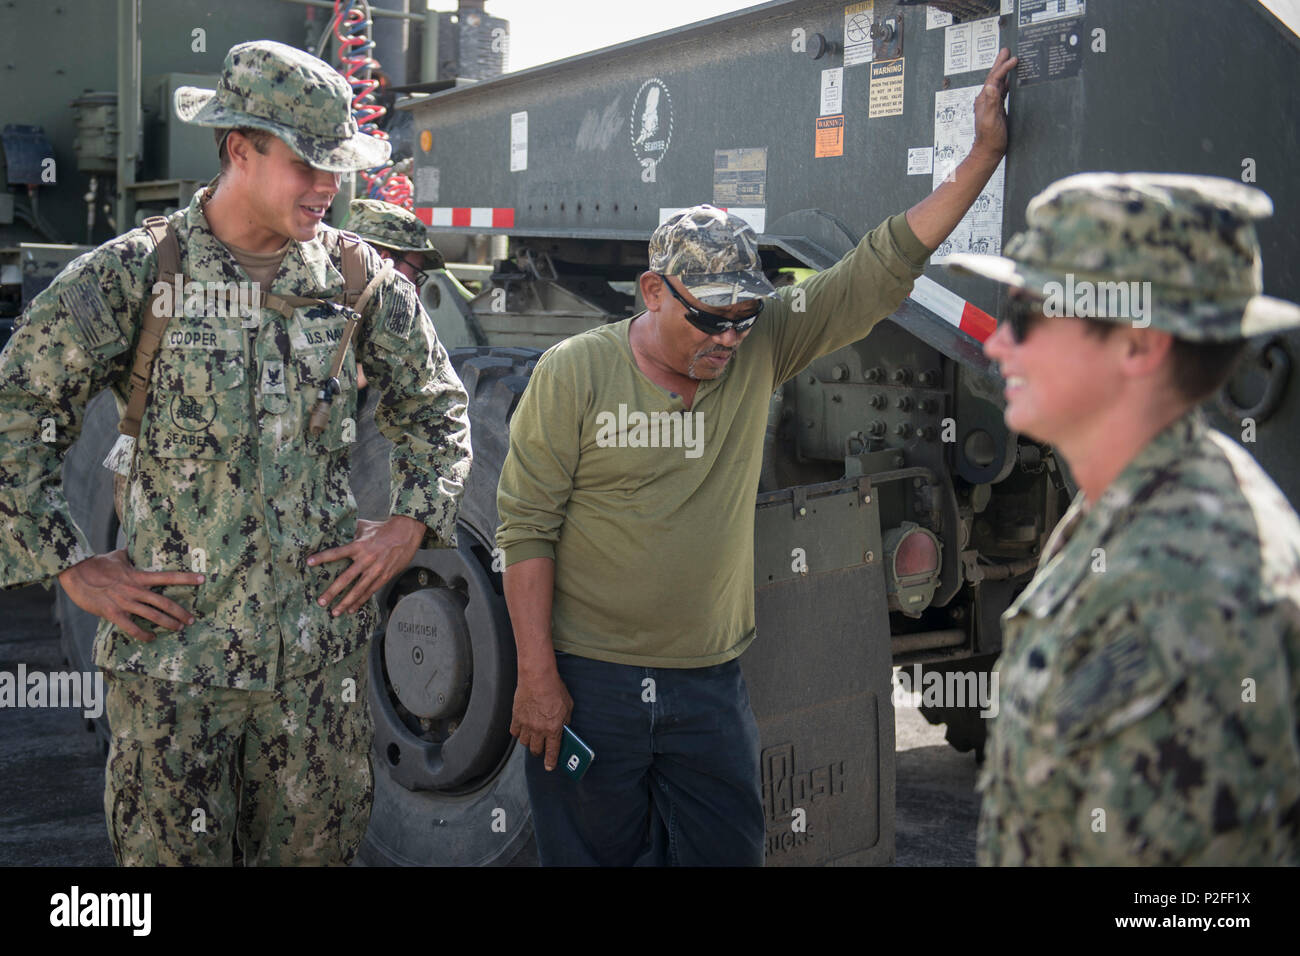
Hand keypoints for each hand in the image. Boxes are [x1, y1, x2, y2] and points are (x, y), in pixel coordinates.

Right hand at [57, 550, 202, 642]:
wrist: (74, 573)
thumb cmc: (96, 564)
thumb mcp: (118, 556)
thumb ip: (131, 554)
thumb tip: (136, 542)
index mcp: (138, 576)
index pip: (168, 576)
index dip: (187, 578)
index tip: (202, 580)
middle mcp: (135, 589)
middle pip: (164, 603)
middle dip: (181, 612)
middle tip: (191, 619)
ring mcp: (124, 602)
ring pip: (152, 616)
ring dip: (168, 624)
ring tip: (178, 628)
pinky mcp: (112, 613)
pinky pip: (131, 627)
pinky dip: (143, 634)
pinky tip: (151, 638)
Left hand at [308, 514, 425, 615]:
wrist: (407, 532)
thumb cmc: (383, 528)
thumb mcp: (365, 526)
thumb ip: (350, 531)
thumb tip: (335, 528)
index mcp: (359, 545)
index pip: (337, 552)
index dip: (322, 557)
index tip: (309, 562)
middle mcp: (367, 559)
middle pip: (346, 578)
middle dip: (332, 591)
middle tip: (321, 602)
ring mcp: (377, 569)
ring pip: (358, 589)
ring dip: (346, 602)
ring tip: (335, 612)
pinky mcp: (385, 576)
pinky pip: (370, 591)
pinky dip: (360, 601)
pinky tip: (351, 609)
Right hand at [510, 666, 573, 770]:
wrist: (537, 677)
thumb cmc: (554, 688)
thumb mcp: (568, 706)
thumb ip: (565, 720)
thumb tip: (564, 727)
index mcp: (553, 728)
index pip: (552, 752)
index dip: (551, 762)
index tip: (549, 767)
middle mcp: (539, 730)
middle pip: (536, 750)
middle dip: (540, 752)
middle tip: (542, 749)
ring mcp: (526, 724)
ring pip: (525, 743)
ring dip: (529, 743)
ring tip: (533, 738)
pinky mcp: (516, 717)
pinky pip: (515, 732)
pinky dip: (519, 733)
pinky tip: (523, 729)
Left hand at [972, 48, 1017, 160]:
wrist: (989, 150)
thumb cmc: (990, 138)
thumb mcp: (990, 120)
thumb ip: (990, 103)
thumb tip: (990, 85)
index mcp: (984, 99)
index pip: (993, 78)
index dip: (1003, 68)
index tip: (1013, 59)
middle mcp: (986, 99)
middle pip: (994, 77)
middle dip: (1000, 63)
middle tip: (1006, 50)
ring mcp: (991, 103)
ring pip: (998, 82)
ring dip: (1003, 71)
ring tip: (1009, 60)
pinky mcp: (997, 109)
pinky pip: (1002, 91)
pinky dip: (1007, 83)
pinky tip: (1011, 80)